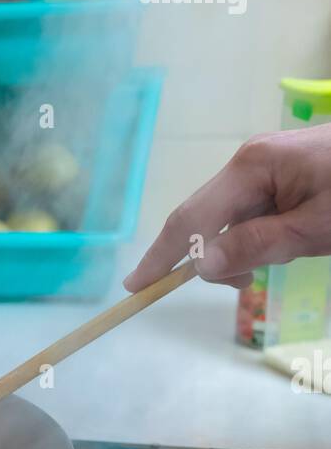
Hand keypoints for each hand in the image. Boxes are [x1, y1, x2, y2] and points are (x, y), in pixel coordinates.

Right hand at [125, 123, 330, 290]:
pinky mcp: (278, 173)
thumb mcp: (313, 229)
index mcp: (251, 167)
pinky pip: (251, 213)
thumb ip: (255, 246)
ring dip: (242, 250)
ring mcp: (262, 166)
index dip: (161, 256)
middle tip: (242, 286)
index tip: (136, 287)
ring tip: (284, 258)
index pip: (190, 219)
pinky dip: (258, 237)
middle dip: (210, 258)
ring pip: (229, 220)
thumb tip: (201, 266)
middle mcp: (248, 161)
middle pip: (203, 218)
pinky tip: (287, 244)